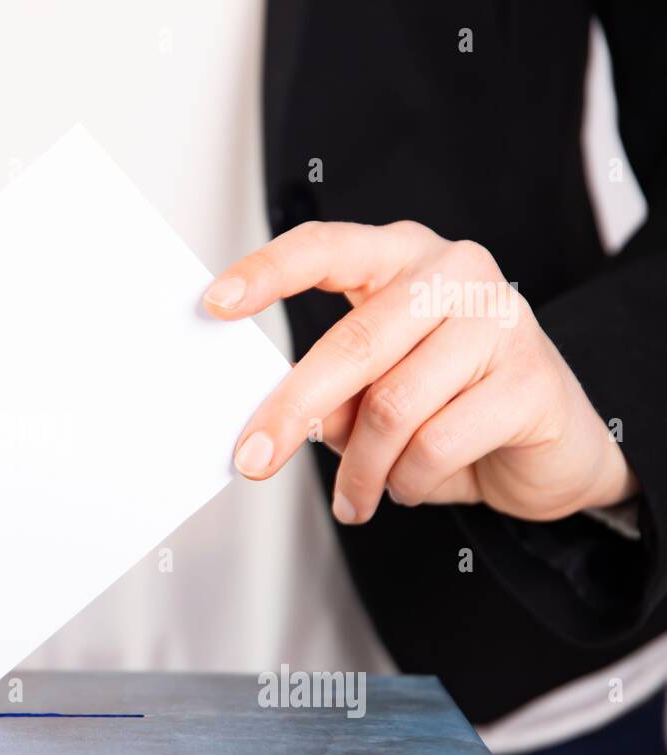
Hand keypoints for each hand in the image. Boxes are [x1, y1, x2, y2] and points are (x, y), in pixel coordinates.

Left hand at [203, 221, 637, 523]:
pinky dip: (408, 481)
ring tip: (358, 495)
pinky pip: (436, 444)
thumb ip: (333, 393)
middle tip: (253, 459)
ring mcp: (500, 320)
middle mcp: (453, 273)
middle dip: (291, 411)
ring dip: (361, 467)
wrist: (552, 448)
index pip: (326, 248)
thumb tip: (285, 418)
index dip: (267, 273)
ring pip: (391, 407)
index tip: (214, 304)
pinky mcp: (530, 380)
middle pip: (351, 343)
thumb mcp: (376, 394)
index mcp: (401, 258)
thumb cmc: (450, 406)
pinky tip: (410, 485)